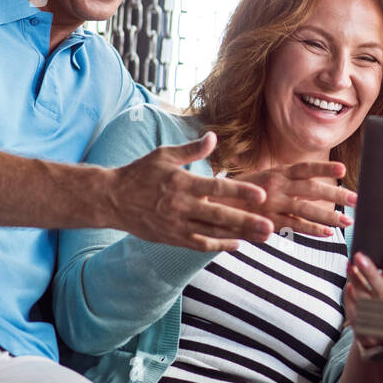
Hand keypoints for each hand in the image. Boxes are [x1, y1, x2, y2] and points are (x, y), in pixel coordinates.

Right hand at [108, 132, 271, 251]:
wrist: (111, 199)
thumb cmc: (140, 173)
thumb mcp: (164, 155)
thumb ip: (192, 149)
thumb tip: (213, 136)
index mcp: (182, 183)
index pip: (217, 187)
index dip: (240, 191)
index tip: (261, 195)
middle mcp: (181, 206)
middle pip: (219, 216)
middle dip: (246, 222)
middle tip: (270, 227)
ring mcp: (176, 225)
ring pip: (213, 233)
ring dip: (239, 236)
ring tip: (263, 238)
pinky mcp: (172, 237)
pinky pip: (199, 244)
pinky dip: (219, 245)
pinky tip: (238, 245)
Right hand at [232, 161, 355, 236]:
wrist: (213, 205)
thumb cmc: (241, 192)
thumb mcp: (262, 178)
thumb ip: (284, 180)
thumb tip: (309, 181)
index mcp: (276, 173)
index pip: (304, 168)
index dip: (323, 168)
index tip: (343, 168)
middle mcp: (277, 187)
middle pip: (311, 189)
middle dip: (335, 194)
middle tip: (356, 198)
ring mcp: (273, 205)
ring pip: (306, 209)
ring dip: (329, 215)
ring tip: (347, 220)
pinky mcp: (268, 221)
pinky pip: (294, 226)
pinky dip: (312, 229)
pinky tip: (327, 233)